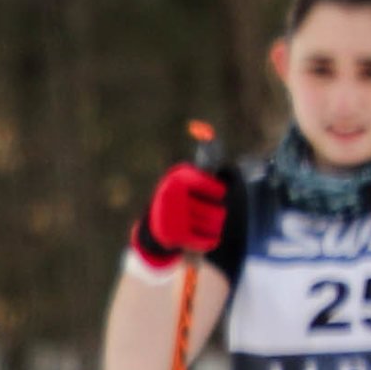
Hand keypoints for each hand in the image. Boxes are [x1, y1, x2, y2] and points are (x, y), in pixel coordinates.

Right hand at [128, 153, 239, 269]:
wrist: (151, 231)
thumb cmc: (177, 200)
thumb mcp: (184, 178)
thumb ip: (201, 157)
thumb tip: (203, 128)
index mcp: (178, 178)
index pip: (217, 190)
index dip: (217, 194)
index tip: (212, 195)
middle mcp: (173, 196)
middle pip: (218, 210)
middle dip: (215, 214)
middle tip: (203, 214)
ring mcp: (173, 217)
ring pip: (215, 225)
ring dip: (213, 228)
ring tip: (200, 225)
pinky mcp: (175, 236)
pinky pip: (208, 240)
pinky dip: (207, 241)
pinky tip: (198, 238)